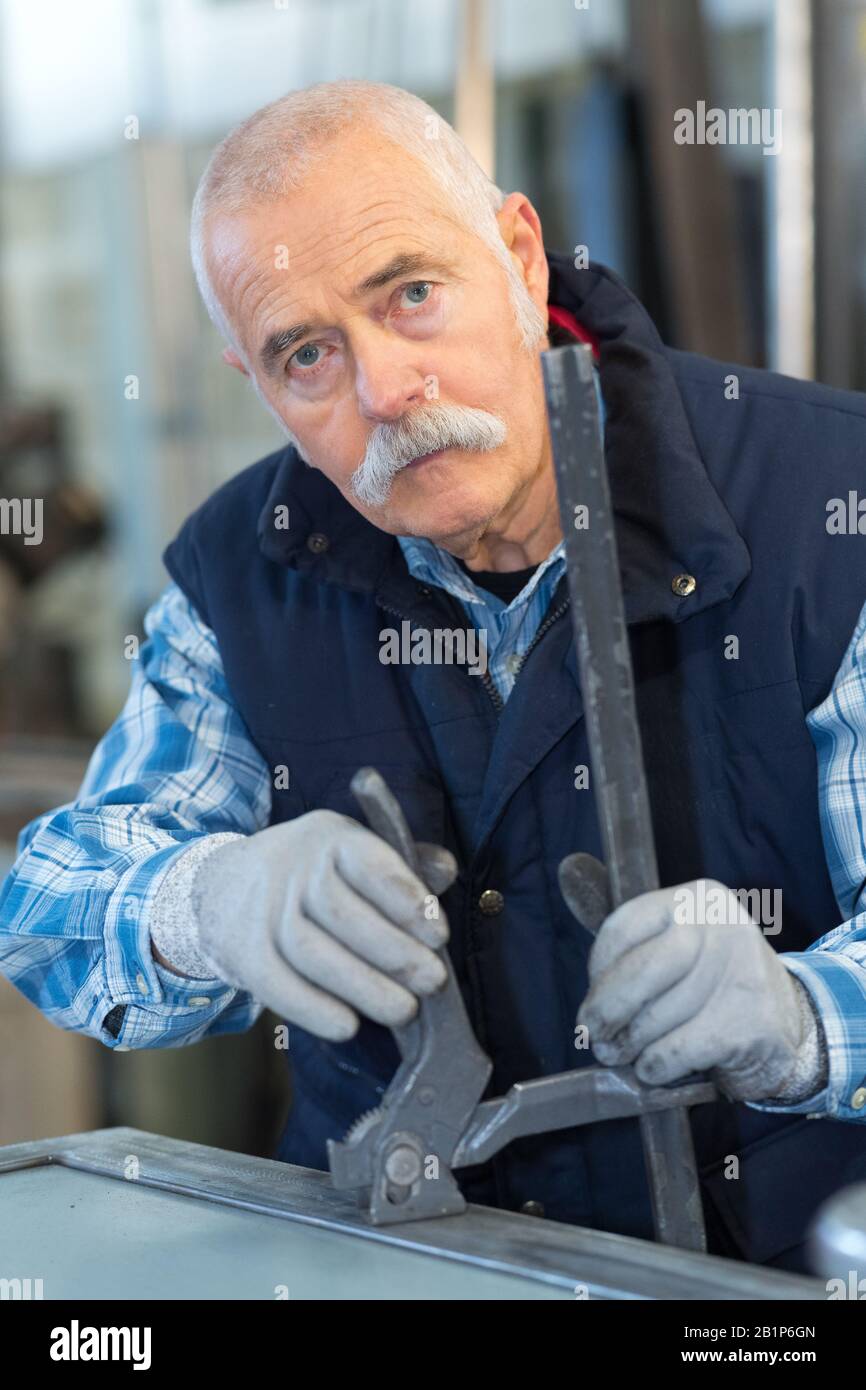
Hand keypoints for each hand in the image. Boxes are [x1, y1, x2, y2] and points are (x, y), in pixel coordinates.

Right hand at [191, 810, 456, 1041]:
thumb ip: (404, 864)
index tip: (439, 935)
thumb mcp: (353, 851)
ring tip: (404, 1010)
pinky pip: (278, 984)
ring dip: (363, 987)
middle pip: (342, 914)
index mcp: (329, 837)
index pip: (370, 865)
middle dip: (394, 952)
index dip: (407, 902)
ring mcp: (262, 910)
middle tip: (433, 982)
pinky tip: (348, 1027)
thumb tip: (447, 871)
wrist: (223, 885)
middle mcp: (291, 867)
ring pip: (312, 952)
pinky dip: (314, 1010)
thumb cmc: (311, 874)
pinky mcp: (242, 951)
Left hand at [577, 880, 811, 1100]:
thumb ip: (634, 934)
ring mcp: (739, 974)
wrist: (791, 1027)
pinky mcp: (747, 1024)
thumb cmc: (716, 984)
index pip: (624, 926)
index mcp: (697, 899)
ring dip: (629, 1045)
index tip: (592, 994)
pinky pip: (676, 1050)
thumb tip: (568, 878)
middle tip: (592, 1034)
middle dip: (606, 1009)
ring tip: (623, 1054)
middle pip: (638, 971)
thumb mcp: (682, 944)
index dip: (598, 968)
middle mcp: (721, 928)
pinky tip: (653, 1067)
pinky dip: (655, 1066)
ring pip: (654, 1017)